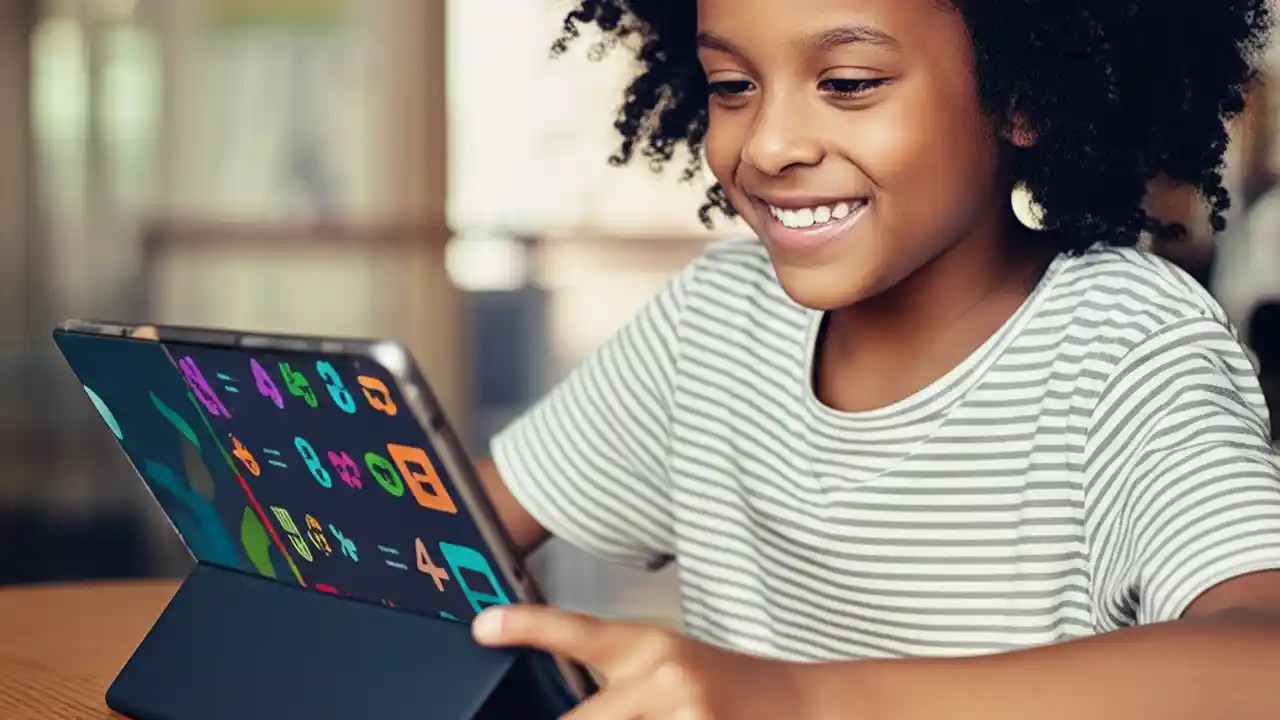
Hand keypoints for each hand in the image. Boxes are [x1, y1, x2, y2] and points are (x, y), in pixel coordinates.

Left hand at [472, 605, 813, 718]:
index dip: (525, 626)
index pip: (578, 630)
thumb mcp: (672, 668)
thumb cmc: (731, 689)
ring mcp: (684, 717)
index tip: (483, 626)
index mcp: (652, 649)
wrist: (801, 707)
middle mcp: (664, 680)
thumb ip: (620, 682)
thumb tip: (569, 709)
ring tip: (662, 715)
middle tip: (611, 713)